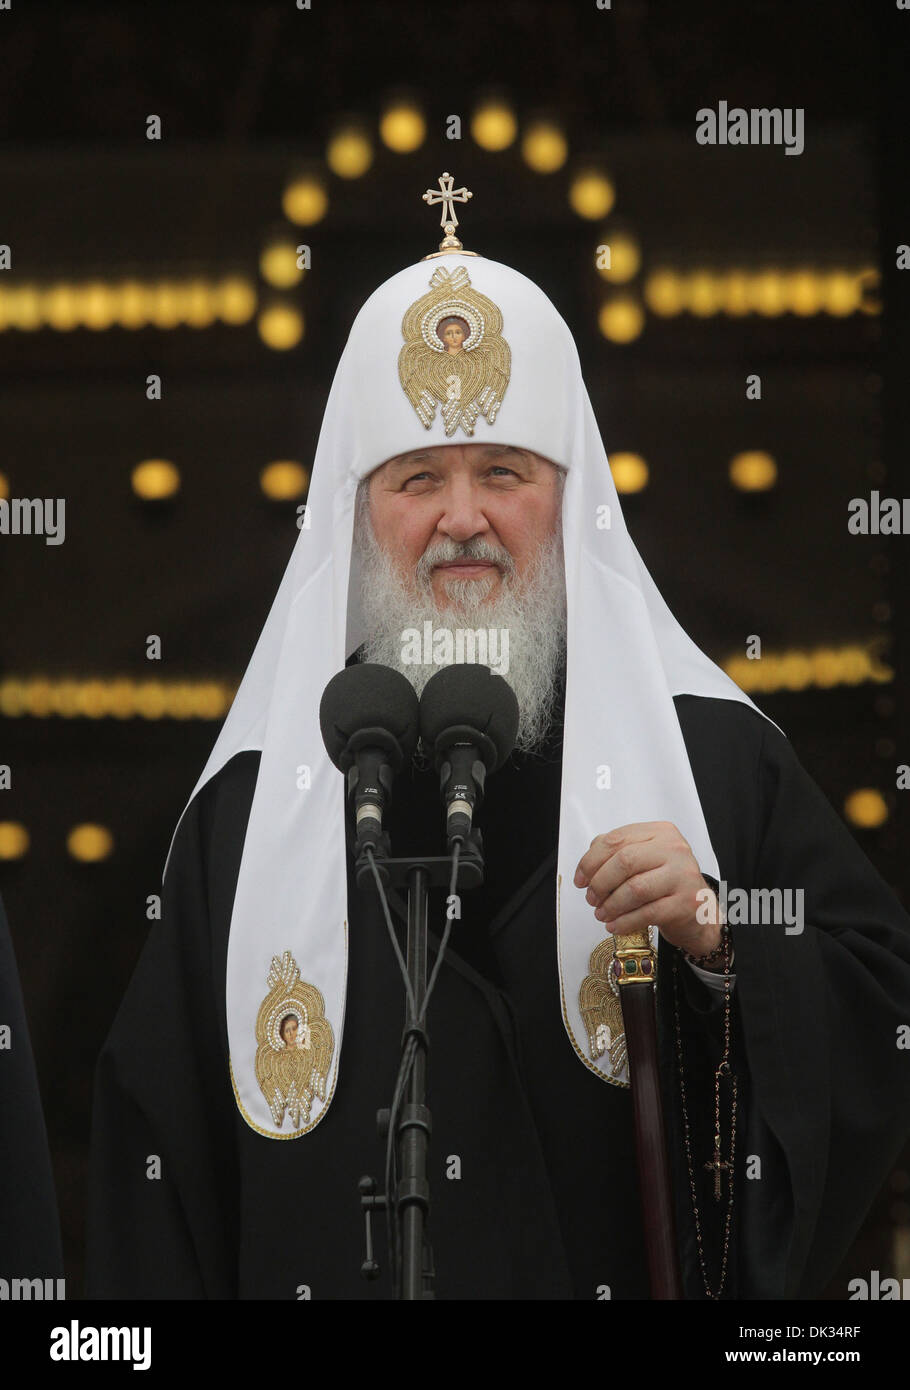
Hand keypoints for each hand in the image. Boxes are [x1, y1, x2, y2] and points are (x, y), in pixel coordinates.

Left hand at [573, 821, 721, 958]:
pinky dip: (625, 921)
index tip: (580, 879)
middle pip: (625, 861)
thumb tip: (587, 865)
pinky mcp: (686, 903)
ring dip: (611, 905)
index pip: (616, 839)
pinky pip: (647, 913)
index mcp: (661, 832)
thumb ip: (617, 852)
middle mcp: (675, 849)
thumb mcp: (645, 858)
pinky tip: (614, 925)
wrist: (699, 909)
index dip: (591, 860)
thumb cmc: (665, 882)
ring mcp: (683, 876)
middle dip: (600, 883)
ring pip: (635, 888)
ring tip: (601, 913)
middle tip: (591, 898)